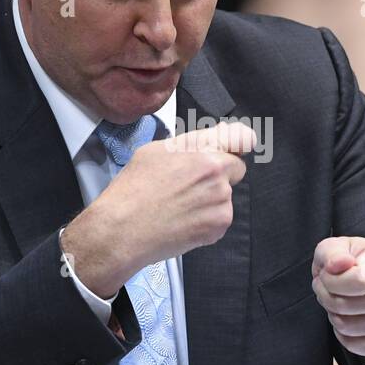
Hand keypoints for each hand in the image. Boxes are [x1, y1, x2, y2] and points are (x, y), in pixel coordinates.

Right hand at [60, 122, 256, 297]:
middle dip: (221, 174)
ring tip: (179, 206)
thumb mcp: (156, 151)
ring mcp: (220, 203)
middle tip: (192, 184)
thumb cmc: (133, 190)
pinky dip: (207, 220)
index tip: (234, 148)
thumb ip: (192, 142)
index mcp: (203, 153)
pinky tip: (182, 221)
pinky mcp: (218, 227)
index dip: (238, 143)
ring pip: (226, 196)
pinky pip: (220, 218)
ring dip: (211, 200)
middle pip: (236, 169)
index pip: (242, 138)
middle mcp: (216, 176)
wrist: (123, 230)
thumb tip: (219, 134)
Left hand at [312, 236, 364, 357]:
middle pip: (346, 306)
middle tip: (325, 290)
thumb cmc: (351, 263)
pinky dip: (342, 334)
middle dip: (326, 298)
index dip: (330, 282)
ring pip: (347, 327)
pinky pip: (355, 345)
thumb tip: (338, 264)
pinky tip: (347, 318)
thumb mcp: (336, 248)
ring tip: (336, 302)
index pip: (357, 282)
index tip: (325, 275)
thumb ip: (332, 253)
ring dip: (333, 316)